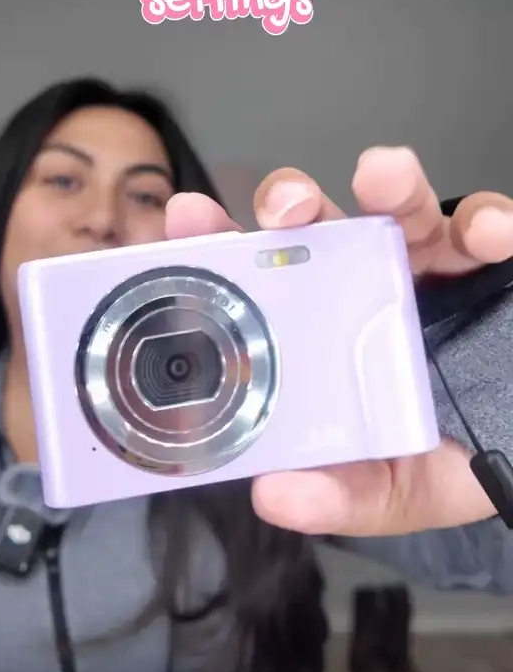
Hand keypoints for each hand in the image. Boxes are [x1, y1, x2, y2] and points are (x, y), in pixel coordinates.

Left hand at [165, 146, 512, 536]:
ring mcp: (427, 263)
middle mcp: (366, 283)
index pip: (261, 276)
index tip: (188, 220)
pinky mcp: (488, 257)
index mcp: (323, 327)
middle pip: (318, 224)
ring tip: (384, 177)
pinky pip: (484, 226)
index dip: (221, 244)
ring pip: (398, 203)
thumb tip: (273, 495)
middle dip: (293, 200)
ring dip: (389, 183)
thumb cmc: (446, 459)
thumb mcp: (390, 488)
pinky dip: (485, 221)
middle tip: (286, 207)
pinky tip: (488, 235)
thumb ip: (339, 494)